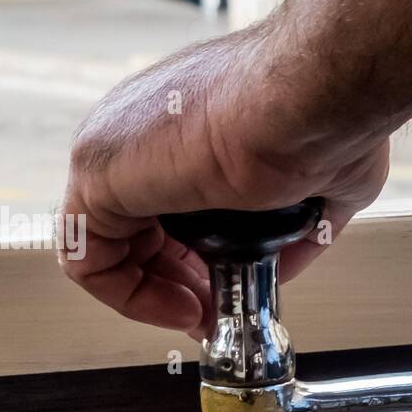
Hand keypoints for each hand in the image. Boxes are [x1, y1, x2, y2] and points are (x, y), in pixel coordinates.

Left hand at [57, 29, 389, 339]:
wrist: (311, 99)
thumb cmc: (326, 120)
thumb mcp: (320, 191)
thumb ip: (293, 230)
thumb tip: (280, 267)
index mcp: (190, 122)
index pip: (166, 203)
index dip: (196, 258)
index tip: (228, 285)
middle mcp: (143, 128)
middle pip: (134, 228)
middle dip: (176, 281)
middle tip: (214, 307)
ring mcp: (114, 146)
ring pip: (107, 244)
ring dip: (151, 293)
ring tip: (199, 312)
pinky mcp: (97, 173)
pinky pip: (86, 256)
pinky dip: (127, 296)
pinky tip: (179, 306)